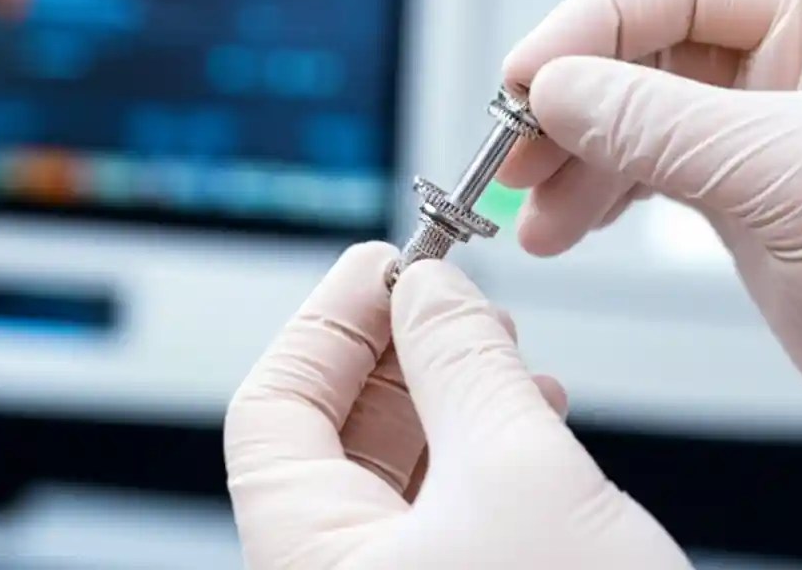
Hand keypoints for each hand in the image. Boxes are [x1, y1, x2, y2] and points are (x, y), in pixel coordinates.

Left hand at [225, 242, 689, 568]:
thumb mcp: (521, 476)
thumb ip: (465, 365)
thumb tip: (432, 290)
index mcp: (309, 561)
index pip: (272, 410)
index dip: (326, 323)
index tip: (382, 262)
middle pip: (329, 435)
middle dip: (392, 351)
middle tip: (446, 294)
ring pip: (393, 469)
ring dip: (443, 392)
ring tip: (499, 346)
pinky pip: (441, 508)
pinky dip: (478, 445)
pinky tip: (529, 412)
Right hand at [499, 0, 801, 486]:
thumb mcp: (794, 180)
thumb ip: (661, 125)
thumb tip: (558, 87)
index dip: (592, 24)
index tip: (525, 79)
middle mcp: (801, 73)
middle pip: (648, 54)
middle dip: (574, 105)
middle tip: (517, 157)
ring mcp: (770, 141)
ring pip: (639, 120)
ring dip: (575, 162)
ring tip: (536, 216)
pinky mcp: (751, 205)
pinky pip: (653, 177)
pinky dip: (600, 198)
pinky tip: (568, 225)